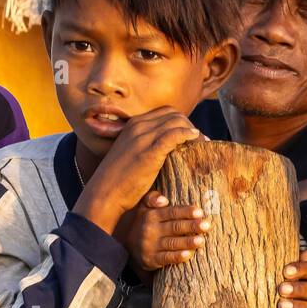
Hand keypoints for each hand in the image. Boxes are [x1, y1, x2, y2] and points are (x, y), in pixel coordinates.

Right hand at [74, 108, 202, 231]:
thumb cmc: (117, 183)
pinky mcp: (150, 151)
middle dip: (189, 124)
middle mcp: (138, 126)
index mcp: (132, 126)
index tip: (190, 136)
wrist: (104, 194)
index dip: (180, 122)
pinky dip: (188, 134)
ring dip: (193, 130)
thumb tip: (163, 153)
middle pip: (173, 114)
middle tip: (200, 141)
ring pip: (177, 122)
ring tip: (202, 145)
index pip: (164, 113)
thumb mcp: (129, 157)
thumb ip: (144, 149)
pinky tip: (196, 141)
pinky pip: (175, 134)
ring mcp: (143, 137)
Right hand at [121, 190, 211, 271]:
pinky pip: (166, 258)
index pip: (172, 212)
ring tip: (202, 241)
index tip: (200, 212)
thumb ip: (152, 198)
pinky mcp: (151, 260)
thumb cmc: (144, 223)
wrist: (128, 246)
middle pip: (174, 227)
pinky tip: (189, 254)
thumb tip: (164, 200)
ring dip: (187, 242)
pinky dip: (177, 256)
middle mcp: (150, 230)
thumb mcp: (143, 207)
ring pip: (172, 243)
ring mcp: (150, 246)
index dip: (186, 212)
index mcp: (151, 215)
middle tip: (207, 225)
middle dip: (192, 226)